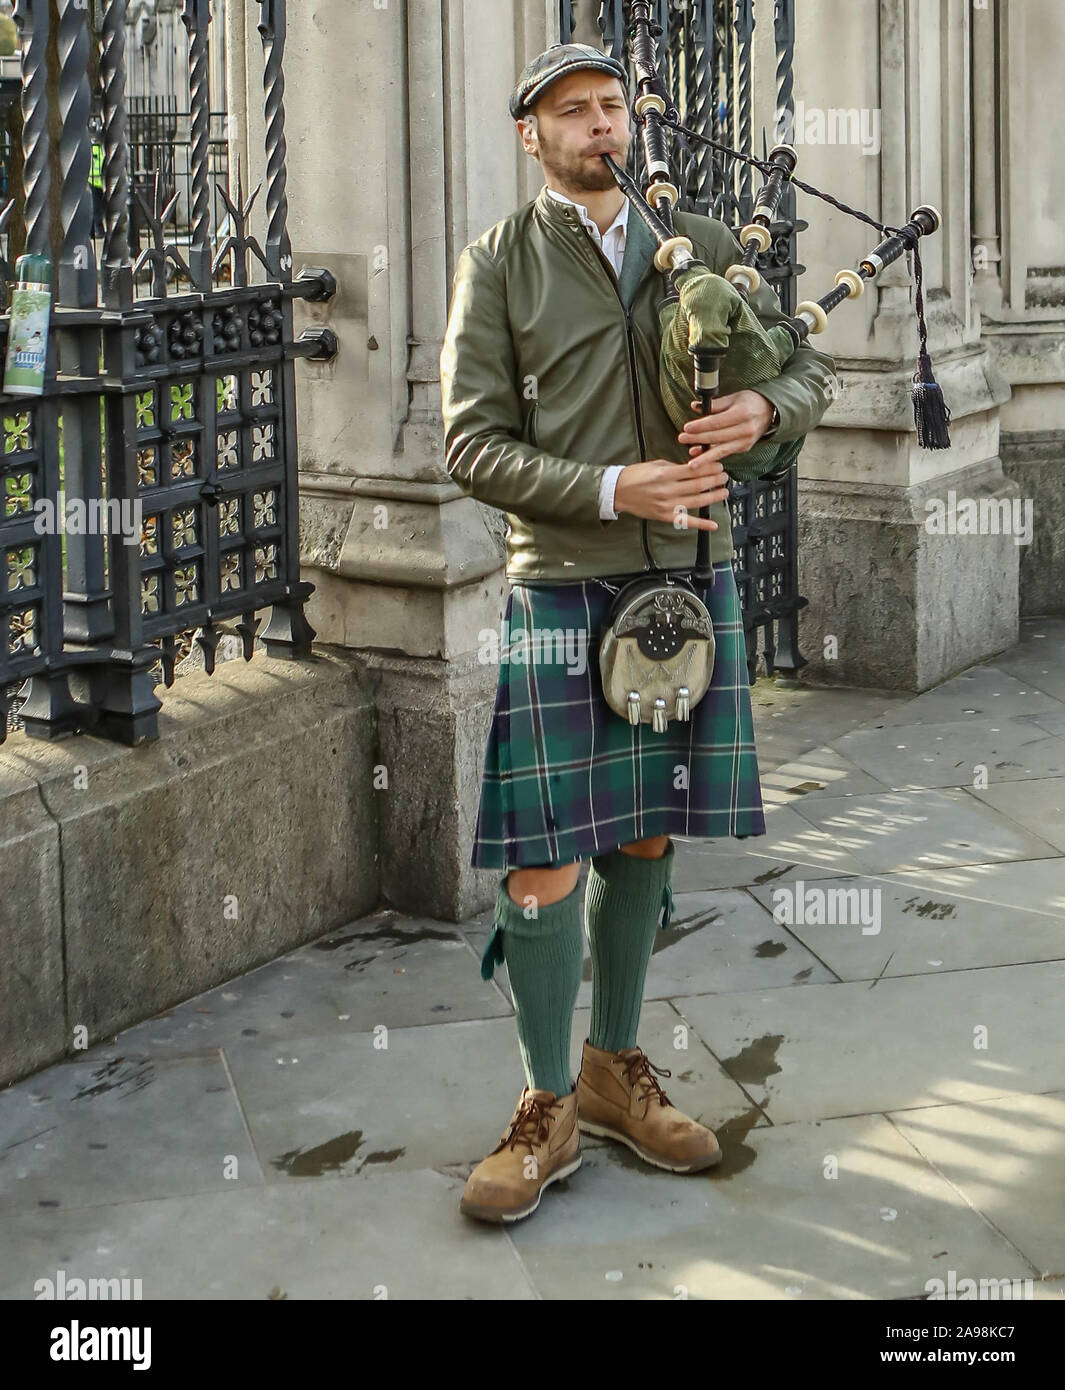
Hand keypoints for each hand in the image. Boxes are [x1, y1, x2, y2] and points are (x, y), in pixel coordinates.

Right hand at [614, 452, 731, 530]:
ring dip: (713, 496)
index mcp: (665, 474)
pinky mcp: (665, 516)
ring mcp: (667, 505)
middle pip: (698, 485)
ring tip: (724, 491)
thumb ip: (676, 466)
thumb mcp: (656, 464)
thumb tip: (696, 466)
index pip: (694, 470)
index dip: (709, 468)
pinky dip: (701, 524)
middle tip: (724, 476)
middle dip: (715, 480)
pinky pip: (686, 521)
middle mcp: (667, 490)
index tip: (718, 466)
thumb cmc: (636, 476)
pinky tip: (713, 524)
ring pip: (696, 501)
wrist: (618, 491)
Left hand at [676, 389, 774, 459]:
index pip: (717, 422)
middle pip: (717, 437)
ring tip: (691, 462)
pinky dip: (712, 456)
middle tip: (682, 439)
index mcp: (742, 414)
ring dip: (704, 457)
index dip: (701, 426)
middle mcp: (745, 430)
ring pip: (721, 451)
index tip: (687, 428)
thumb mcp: (734, 398)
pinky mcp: (744, 448)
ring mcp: (745, 441)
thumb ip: (714, 404)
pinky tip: (700, 458)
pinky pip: (725, 453)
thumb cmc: (751, 402)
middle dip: (697, 439)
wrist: (769, 411)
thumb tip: (696, 407)